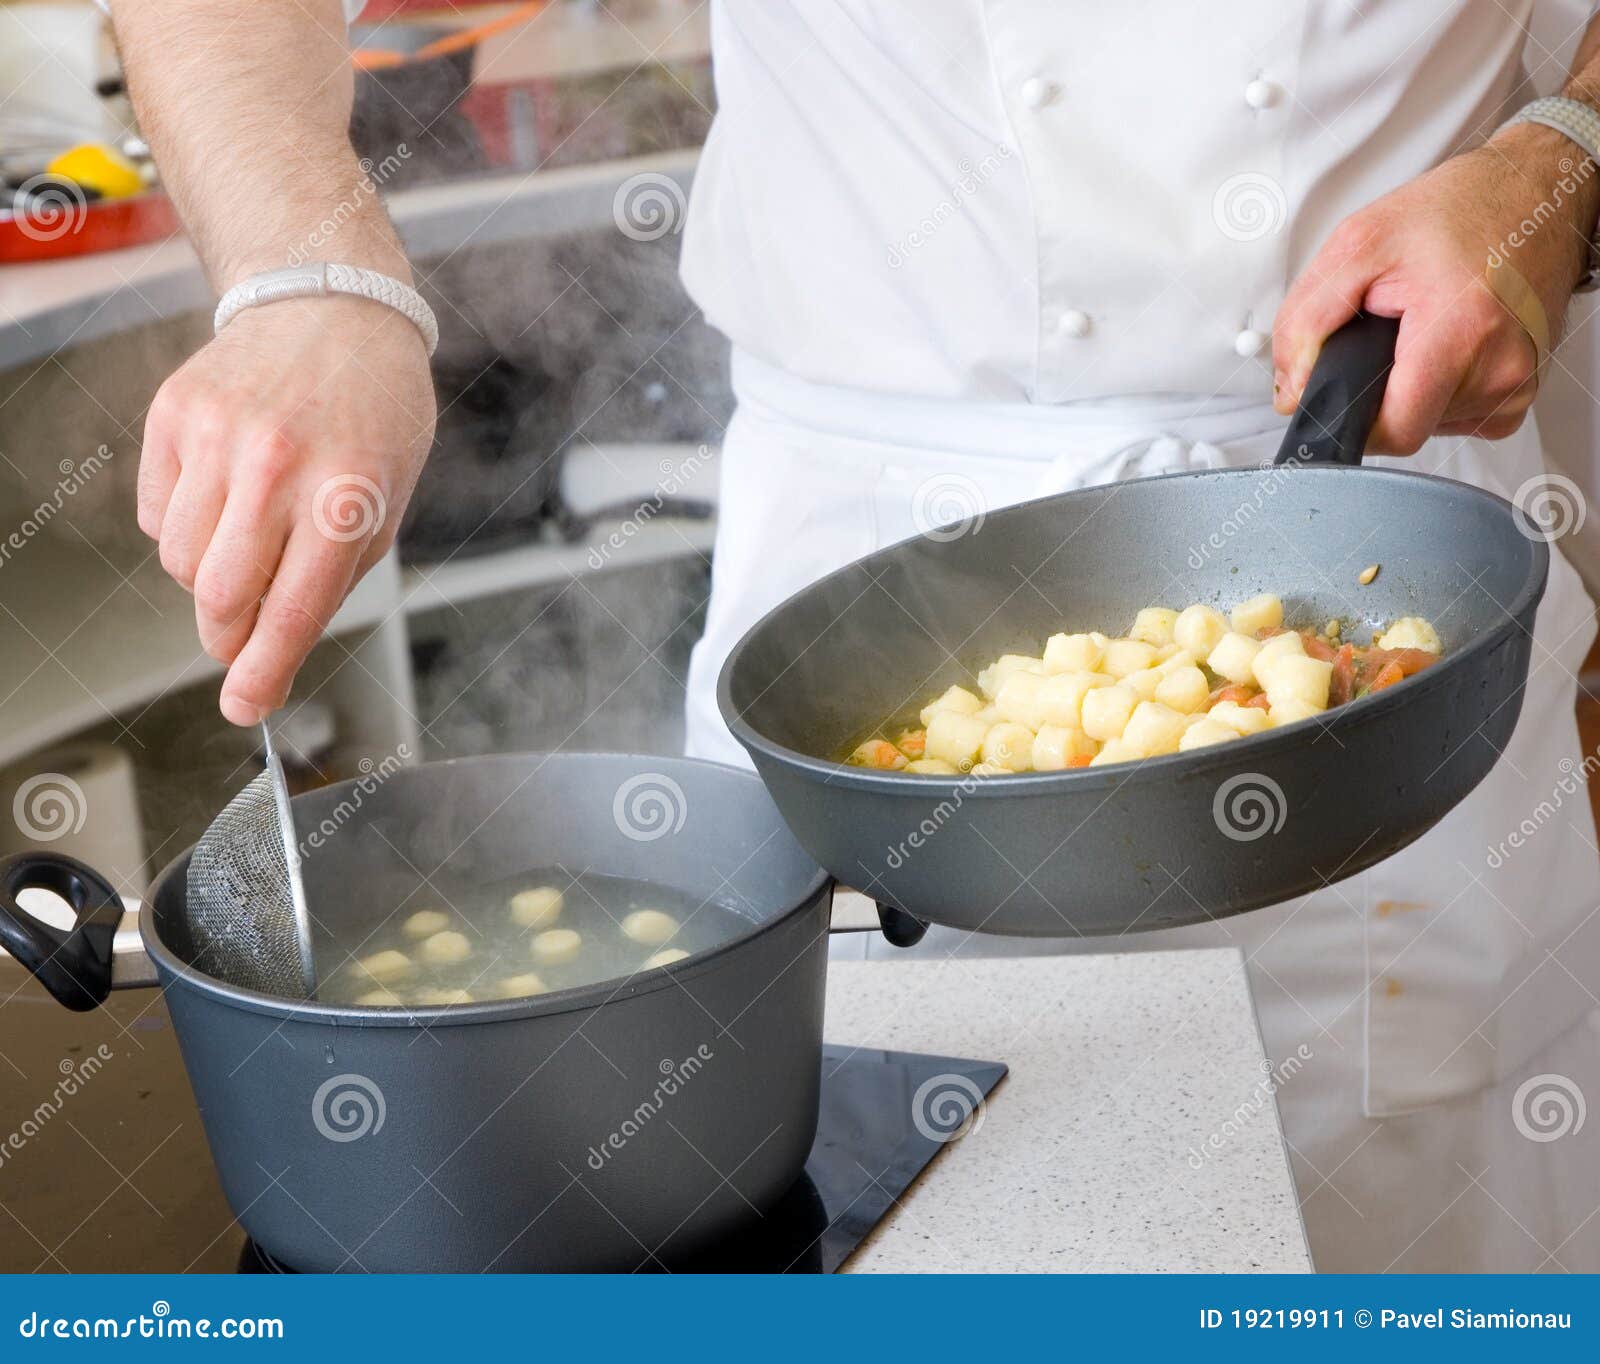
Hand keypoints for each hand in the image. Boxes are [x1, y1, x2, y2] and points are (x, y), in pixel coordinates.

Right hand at [138, 296, 435, 724]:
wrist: (334, 309)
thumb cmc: (374, 414)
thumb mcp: (388, 500)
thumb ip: (334, 576)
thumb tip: (274, 647)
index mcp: (346, 495)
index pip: (291, 609)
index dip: (263, 671)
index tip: (245, 707)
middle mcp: (278, 467)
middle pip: (218, 596)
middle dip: (225, 638)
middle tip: (239, 642)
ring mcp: (220, 436)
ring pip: (178, 560)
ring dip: (206, 577)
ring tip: (248, 540)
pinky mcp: (175, 413)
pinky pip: (156, 511)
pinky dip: (183, 525)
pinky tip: (224, 491)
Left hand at [1273, 125, 1597, 452]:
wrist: (1534, 194)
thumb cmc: (1457, 211)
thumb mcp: (1357, 245)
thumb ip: (1306, 322)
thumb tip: (1292, 390)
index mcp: (1460, 332)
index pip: (1393, 431)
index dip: (1351, 419)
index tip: (1339, 389)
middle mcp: (1499, 368)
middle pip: (1406, 429)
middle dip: (1377, 394)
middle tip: (1382, 338)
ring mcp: (1516, 386)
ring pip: (1429, 424)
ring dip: (1408, 388)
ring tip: (1417, 331)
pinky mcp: (1522, 393)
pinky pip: (1458, 418)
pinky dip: (1438, 390)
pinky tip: (1441, 346)